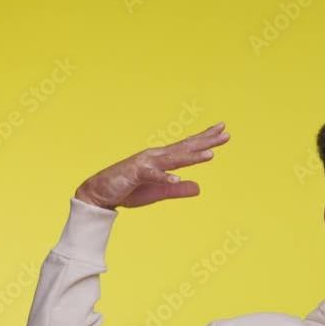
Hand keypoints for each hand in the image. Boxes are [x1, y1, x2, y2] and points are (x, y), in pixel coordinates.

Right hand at [74, 122, 230, 209]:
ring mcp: (145, 164)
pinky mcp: (135, 174)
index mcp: (162, 159)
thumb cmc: (129, 190)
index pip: (187, 147)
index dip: (205, 140)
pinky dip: (164, 177)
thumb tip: (199, 188)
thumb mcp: (158, 192)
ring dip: (191, 157)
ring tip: (210, 155)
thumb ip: (177, 190)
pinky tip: (177, 178)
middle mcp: (155, 156)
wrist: (99, 194)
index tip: (223, 131)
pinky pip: (152, 176)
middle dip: (206, 141)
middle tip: (226, 133)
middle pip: (184, 148)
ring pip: (172, 160)